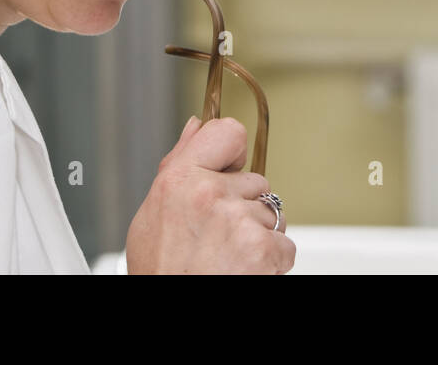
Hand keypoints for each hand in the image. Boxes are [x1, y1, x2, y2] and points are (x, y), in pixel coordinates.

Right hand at [125, 116, 294, 273]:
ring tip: (227, 257)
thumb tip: (195, 126)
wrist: (170, 311)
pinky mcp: (262, 248)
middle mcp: (210, 194)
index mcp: (180, 179)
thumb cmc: (161, 272)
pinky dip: (272, 261)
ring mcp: (239, 220)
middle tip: (216, 238)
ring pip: (271, 214)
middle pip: (256, 182)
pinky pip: (284, 245)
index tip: (230, 168)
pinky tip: (242, 270)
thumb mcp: (153, 214)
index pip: (228, 132)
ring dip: (258, 235)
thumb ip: (178, 164)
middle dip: (244, 207)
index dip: (233, 153)